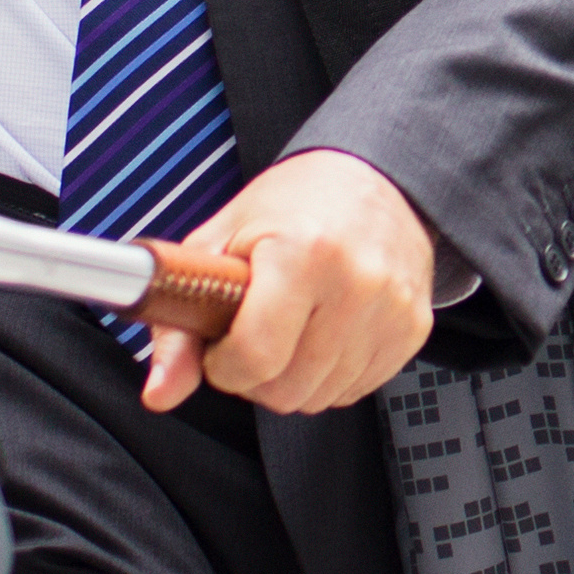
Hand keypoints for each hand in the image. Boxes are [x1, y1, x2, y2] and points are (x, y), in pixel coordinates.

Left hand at [145, 150, 439, 415]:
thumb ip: (180, 325)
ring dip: (294, 376)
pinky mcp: (413, 327)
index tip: (221, 344)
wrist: (373, 176)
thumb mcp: (218, 246)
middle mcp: (357, 281)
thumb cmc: (293, 205)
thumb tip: (160, 391)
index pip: (255, 358)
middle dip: (256, 375)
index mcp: (303, 251)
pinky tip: (324, 333)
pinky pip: (356, 389)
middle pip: (287, 389)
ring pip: (321, 397)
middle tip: (254, 333)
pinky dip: (331, 374)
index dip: (223, 364)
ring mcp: (393, 307)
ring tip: (291, 328)